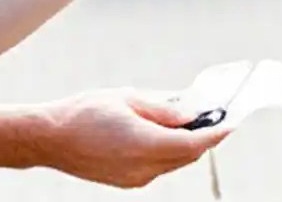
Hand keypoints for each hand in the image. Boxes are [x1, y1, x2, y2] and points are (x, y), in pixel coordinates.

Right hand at [33, 88, 231, 188]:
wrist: (48, 138)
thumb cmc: (85, 111)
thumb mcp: (128, 98)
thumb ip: (164, 109)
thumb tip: (192, 115)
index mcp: (144, 145)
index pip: (194, 144)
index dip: (217, 133)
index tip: (233, 121)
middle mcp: (142, 168)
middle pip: (188, 156)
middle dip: (205, 137)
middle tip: (217, 116)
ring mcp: (134, 179)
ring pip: (174, 163)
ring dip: (187, 145)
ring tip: (192, 120)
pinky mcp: (126, 182)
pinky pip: (158, 168)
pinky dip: (169, 152)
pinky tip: (166, 133)